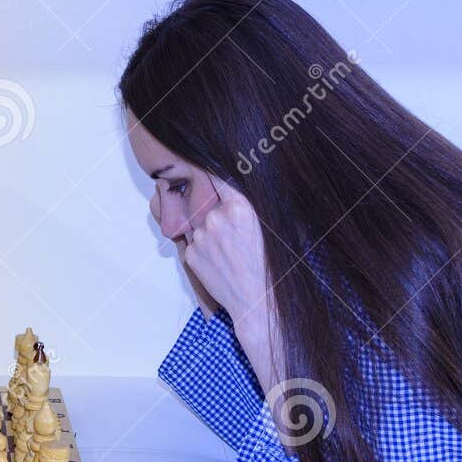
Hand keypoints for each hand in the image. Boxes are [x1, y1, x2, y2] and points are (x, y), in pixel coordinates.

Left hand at [181, 177, 282, 390]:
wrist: (258, 301)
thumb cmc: (270, 264)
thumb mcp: (268, 226)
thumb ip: (248, 203)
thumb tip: (236, 180)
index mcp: (239, 207)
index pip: (217, 175)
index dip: (212, 169)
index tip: (207, 160)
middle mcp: (215, 218)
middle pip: (207, 200)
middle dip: (214, 206)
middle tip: (231, 225)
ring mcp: (200, 237)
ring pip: (200, 222)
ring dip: (209, 228)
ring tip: (230, 248)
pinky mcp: (191, 254)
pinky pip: (194, 241)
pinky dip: (204, 246)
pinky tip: (221, 258)